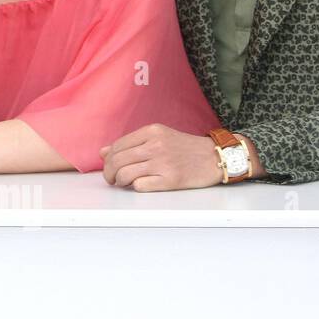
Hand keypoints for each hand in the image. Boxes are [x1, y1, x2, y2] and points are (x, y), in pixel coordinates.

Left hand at [100, 124, 223, 191]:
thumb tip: (103, 152)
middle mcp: (156, 145)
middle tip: (111, 178)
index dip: (108, 159)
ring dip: (119, 181)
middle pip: (117, 160)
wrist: (215, 158)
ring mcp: (163, 163)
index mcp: (151, 131)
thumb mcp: (159, 137)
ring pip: (125, 174)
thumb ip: (131, 143)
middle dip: (108, 172)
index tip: (109, 165)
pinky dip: (135, 187)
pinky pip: (140, 186)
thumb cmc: (185, 148)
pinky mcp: (170, 180)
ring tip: (122, 182)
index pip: (117, 146)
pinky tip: (139, 185)